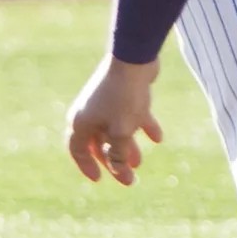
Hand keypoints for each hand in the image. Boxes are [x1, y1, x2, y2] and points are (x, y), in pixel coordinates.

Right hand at [67, 54, 162, 184]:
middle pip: (98, 143)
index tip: (99, 179)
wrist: (134, 58)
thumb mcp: (121, 131)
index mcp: (81, 122)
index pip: (77, 150)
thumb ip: (120, 154)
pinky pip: (131, 116)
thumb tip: (121, 172)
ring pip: (115, 131)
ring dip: (127, 147)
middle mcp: (90, 112)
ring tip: (140, 162)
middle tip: (128, 178)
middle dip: (113, 161)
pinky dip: (142, 127)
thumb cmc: (123, 97)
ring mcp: (107, 102)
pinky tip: (158, 138)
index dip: (87, 166)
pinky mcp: (125, 93)